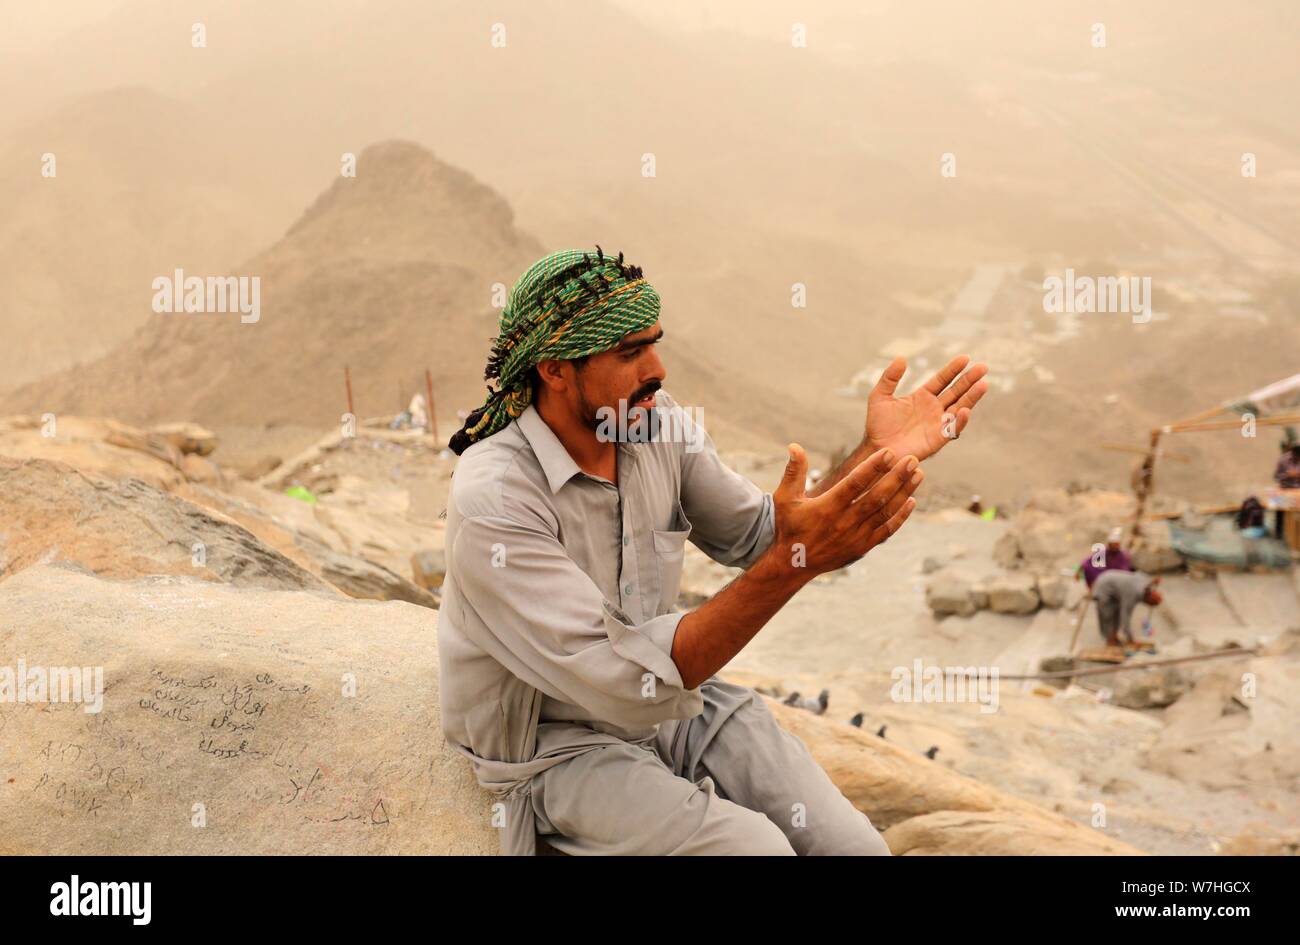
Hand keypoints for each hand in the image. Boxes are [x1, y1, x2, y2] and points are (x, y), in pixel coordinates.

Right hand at [770, 443, 920, 575]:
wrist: (794, 564)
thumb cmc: (790, 527)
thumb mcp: (785, 499)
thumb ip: (793, 472)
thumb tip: (795, 445)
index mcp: (827, 507)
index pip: (855, 483)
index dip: (874, 467)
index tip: (889, 452)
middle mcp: (844, 522)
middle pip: (876, 496)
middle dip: (896, 477)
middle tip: (912, 459)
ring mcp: (856, 536)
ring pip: (885, 512)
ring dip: (904, 492)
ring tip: (918, 474)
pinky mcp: (863, 547)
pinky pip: (887, 530)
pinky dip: (900, 516)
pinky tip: (911, 501)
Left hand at [865, 355, 988, 461]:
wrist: (876, 449)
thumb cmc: (878, 425)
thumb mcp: (879, 397)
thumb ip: (889, 378)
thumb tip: (901, 358)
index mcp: (922, 397)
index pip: (942, 380)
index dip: (953, 369)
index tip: (965, 358)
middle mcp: (934, 409)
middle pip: (956, 391)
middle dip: (969, 380)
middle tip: (983, 367)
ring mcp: (937, 424)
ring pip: (959, 407)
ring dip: (972, 397)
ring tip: (983, 385)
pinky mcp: (937, 439)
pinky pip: (952, 429)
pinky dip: (960, 421)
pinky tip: (965, 410)